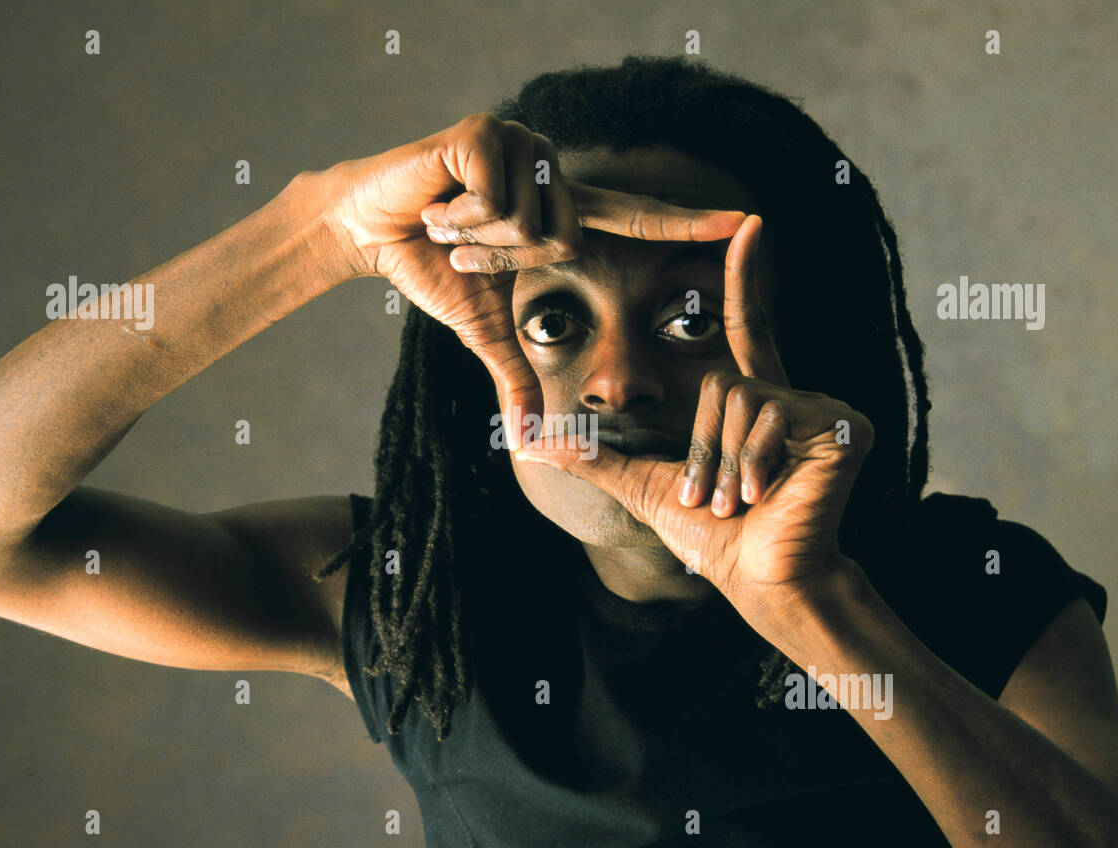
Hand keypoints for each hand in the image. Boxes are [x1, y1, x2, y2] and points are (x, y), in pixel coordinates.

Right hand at [317, 112, 746, 446]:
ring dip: (478, 240)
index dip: (691, 223)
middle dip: (504, 259)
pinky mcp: (490, 132)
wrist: (368, 227)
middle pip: (568, 238)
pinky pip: (496, 203)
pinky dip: (460, 218)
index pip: (639, 218)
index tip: (749, 223)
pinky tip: (438, 203)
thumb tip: (532, 444)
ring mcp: (525, 143)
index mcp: (565, 208)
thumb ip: (518, 381)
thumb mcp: (485, 332)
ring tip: (448, 222)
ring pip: (531, 223)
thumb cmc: (432, 270)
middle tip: (459, 247)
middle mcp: (555, 168)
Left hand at [513, 215, 874, 601]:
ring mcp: (824, 409)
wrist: (759, 578)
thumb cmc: (708, 537)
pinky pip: (771, 414)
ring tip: (739, 499)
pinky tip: (764, 492)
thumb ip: (592, 455)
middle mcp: (794, 395)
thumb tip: (528, 441)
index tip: (751, 224)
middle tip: (715, 497)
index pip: (746, 329)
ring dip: (724, 460)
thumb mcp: (642, 484)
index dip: (744, 279)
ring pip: (742, 399)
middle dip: (703, 448)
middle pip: (722, 383)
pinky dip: (752, 459)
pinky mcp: (844, 425)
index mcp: (756, 402)